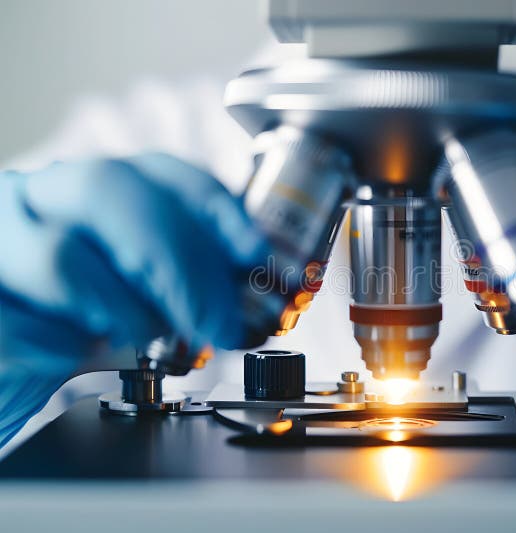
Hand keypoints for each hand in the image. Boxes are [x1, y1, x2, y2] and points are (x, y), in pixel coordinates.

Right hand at [0, 154, 266, 379]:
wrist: (0, 368)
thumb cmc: (63, 325)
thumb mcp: (131, 299)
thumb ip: (181, 289)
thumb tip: (248, 304)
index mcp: (87, 190)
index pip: (160, 170)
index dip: (216, 208)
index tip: (256, 254)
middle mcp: (35, 199)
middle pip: (109, 189)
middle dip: (178, 261)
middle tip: (216, 320)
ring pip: (60, 254)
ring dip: (123, 310)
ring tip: (139, 338)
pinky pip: (13, 321)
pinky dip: (59, 349)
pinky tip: (73, 356)